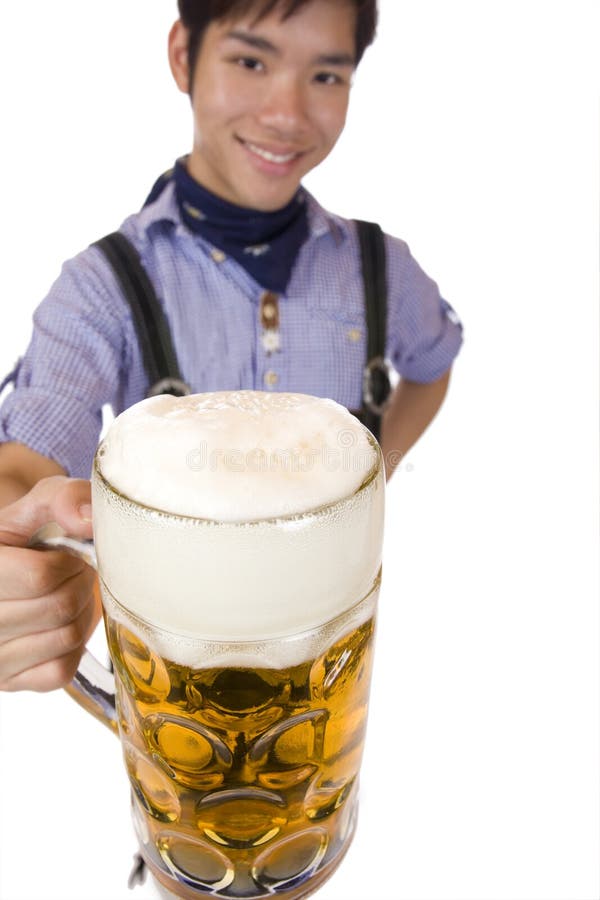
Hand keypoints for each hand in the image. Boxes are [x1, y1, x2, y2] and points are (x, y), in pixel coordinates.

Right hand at [0, 476, 99, 691]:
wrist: (9, 570)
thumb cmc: (24, 538)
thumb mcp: (36, 505)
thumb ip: (62, 498)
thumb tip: (88, 520)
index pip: (41, 577)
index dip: (68, 562)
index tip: (65, 555)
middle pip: (59, 607)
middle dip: (80, 584)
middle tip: (75, 573)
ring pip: (65, 638)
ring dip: (82, 613)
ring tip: (68, 594)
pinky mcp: (8, 681)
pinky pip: (61, 670)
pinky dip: (74, 646)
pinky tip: (60, 624)